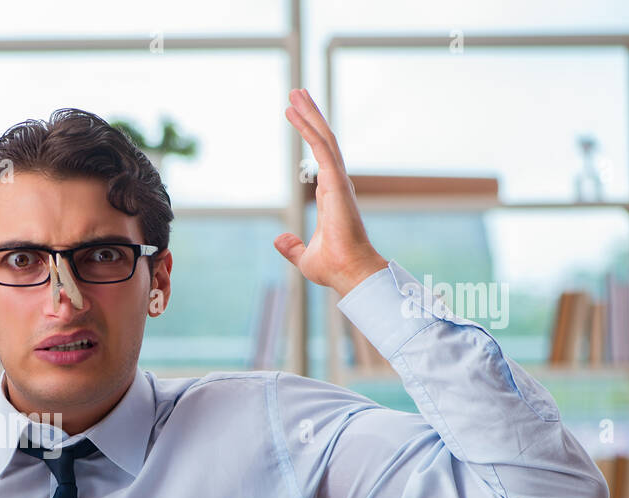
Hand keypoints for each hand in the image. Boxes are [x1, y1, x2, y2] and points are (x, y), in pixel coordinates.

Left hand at [274, 89, 386, 297]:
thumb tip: (279, 240)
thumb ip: (292, 246)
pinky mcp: (336, 182)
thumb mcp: (304, 257)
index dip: (311, 135)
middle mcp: (337, 182)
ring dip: (309, 114)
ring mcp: (338, 180)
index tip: (300, 117)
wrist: (349, 272)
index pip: (321, 156)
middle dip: (311, 115)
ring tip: (295, 93)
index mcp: (332, 195)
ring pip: (323, 138)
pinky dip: (308, 128)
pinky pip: (321, 148)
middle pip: (323, 140)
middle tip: (298, 94)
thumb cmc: (334, 267)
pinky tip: (294, 112)